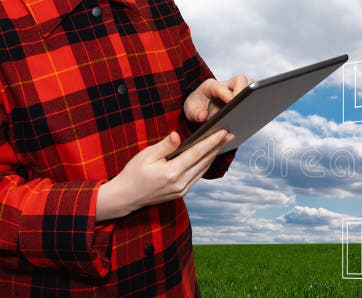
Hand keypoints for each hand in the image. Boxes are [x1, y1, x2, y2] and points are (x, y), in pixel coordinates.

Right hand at [96, 130, 234, 220]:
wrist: (126, 197)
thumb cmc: (133, 173)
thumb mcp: (146, 156)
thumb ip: (165, 146)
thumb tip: (177, 136)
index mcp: (171, 173)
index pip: (197, 153)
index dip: (212, 142)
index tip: (223, 132)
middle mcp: (180, 183)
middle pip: (204, 161)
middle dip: (218, 147)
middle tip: (230, 134)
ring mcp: (182, 190)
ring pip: (203, 170)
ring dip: (214, 156)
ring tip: (223, 142)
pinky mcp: (181, 193)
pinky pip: (197, 176)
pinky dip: (205, 165)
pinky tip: (209, 156)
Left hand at [184, 75, 253, 122]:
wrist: (201, 109)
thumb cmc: (196, 109)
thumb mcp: (190, 111)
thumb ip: (195, 113)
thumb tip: (203, 116)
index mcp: (210, 86)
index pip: (220, 87)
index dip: (227, 94)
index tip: (231, 102)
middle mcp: (225, 84)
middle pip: (240, 79)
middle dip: (243, 91)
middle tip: (244, 105)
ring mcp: (236, 88)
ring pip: (250, 83)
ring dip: (252, 93)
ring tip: (251, 107)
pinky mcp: (243, 94)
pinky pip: (254, 92)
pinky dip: (256, 99)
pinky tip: (256, 111)